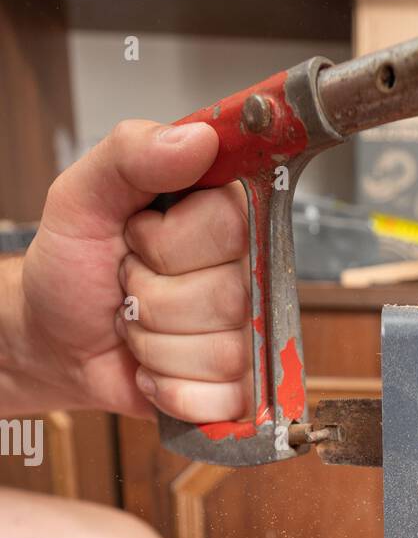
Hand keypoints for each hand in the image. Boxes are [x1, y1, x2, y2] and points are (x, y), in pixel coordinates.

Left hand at [19, 120, 250, 420]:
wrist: (53, 339)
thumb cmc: (73, 269)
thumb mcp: (82, 195)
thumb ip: (133, 152)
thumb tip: (199, 137)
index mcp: (218, 218)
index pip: (229, 226)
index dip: (169, 242)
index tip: (136, 236)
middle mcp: (242, 275)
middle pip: (225, 296)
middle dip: (153, 299)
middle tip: (129, 289)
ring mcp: (244, 335)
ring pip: (220, 353)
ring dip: (155, 346)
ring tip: (136, 328)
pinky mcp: (235, 388)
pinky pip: (221, 399)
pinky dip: (170, 390)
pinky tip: (152, 370)